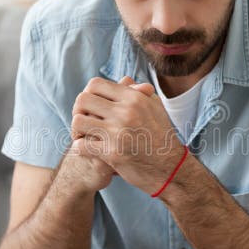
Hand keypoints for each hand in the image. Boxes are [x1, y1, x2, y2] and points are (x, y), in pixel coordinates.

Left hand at [66, 76, 154, 192]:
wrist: (171, 168)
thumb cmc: (162, 137)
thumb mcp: (155, 108)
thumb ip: (139, 92)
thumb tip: (124, 80)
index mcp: (134, 98)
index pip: (95, 84)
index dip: (87, 94)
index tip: (90, 106)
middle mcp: (125, 112)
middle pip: (82, 100)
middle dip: (78, 111)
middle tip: (83, 122)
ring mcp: (118, 133)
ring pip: (78, 121)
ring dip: (77, 130)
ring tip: (83, 137)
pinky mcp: (112, 154)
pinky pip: (81, 146)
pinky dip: (80, 148)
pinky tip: (87, 150)